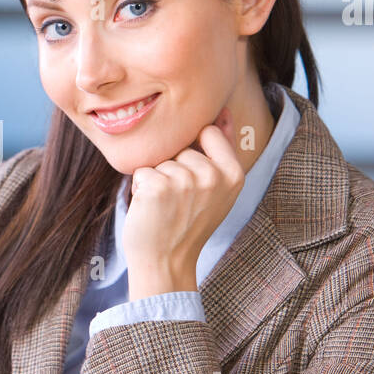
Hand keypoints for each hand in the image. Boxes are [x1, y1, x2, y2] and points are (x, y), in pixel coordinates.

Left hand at [122, 106, 244, 300]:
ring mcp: (185, 181)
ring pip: (160, 160)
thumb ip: (222, 150)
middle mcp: (213, 176)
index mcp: (234, 174)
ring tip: (166, 208)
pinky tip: (151, 210)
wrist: (166, 262)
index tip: (195, 182)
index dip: (194, 152)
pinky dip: (139, 188)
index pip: (209, 132)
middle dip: (173, 169)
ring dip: (156, 180)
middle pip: (181, 147)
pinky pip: (141, 171)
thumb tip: (222, 111)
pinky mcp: (157, 186)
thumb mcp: (218, 188)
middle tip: (179, 203)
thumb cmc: (188, 223)